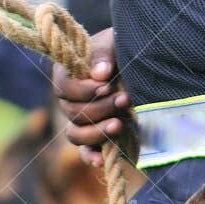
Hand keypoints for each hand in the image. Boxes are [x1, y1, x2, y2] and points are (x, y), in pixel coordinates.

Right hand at [53, 28, 132, 166]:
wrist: (140, 64)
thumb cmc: (122, 48)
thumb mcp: (114, 42)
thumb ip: (104, 54)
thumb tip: (100, 74)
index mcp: (67, 74)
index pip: (64, 88)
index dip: (84, 91)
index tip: (106, 86)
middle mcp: (69, 99)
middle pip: (73, 113)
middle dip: (100, 108)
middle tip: (124, 99)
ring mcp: (80, 120)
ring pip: (75, 134)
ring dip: (96, 132)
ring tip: (118, 124)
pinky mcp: (94, 136)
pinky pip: (83, 151)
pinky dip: (90, 156)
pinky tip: (100, 160)